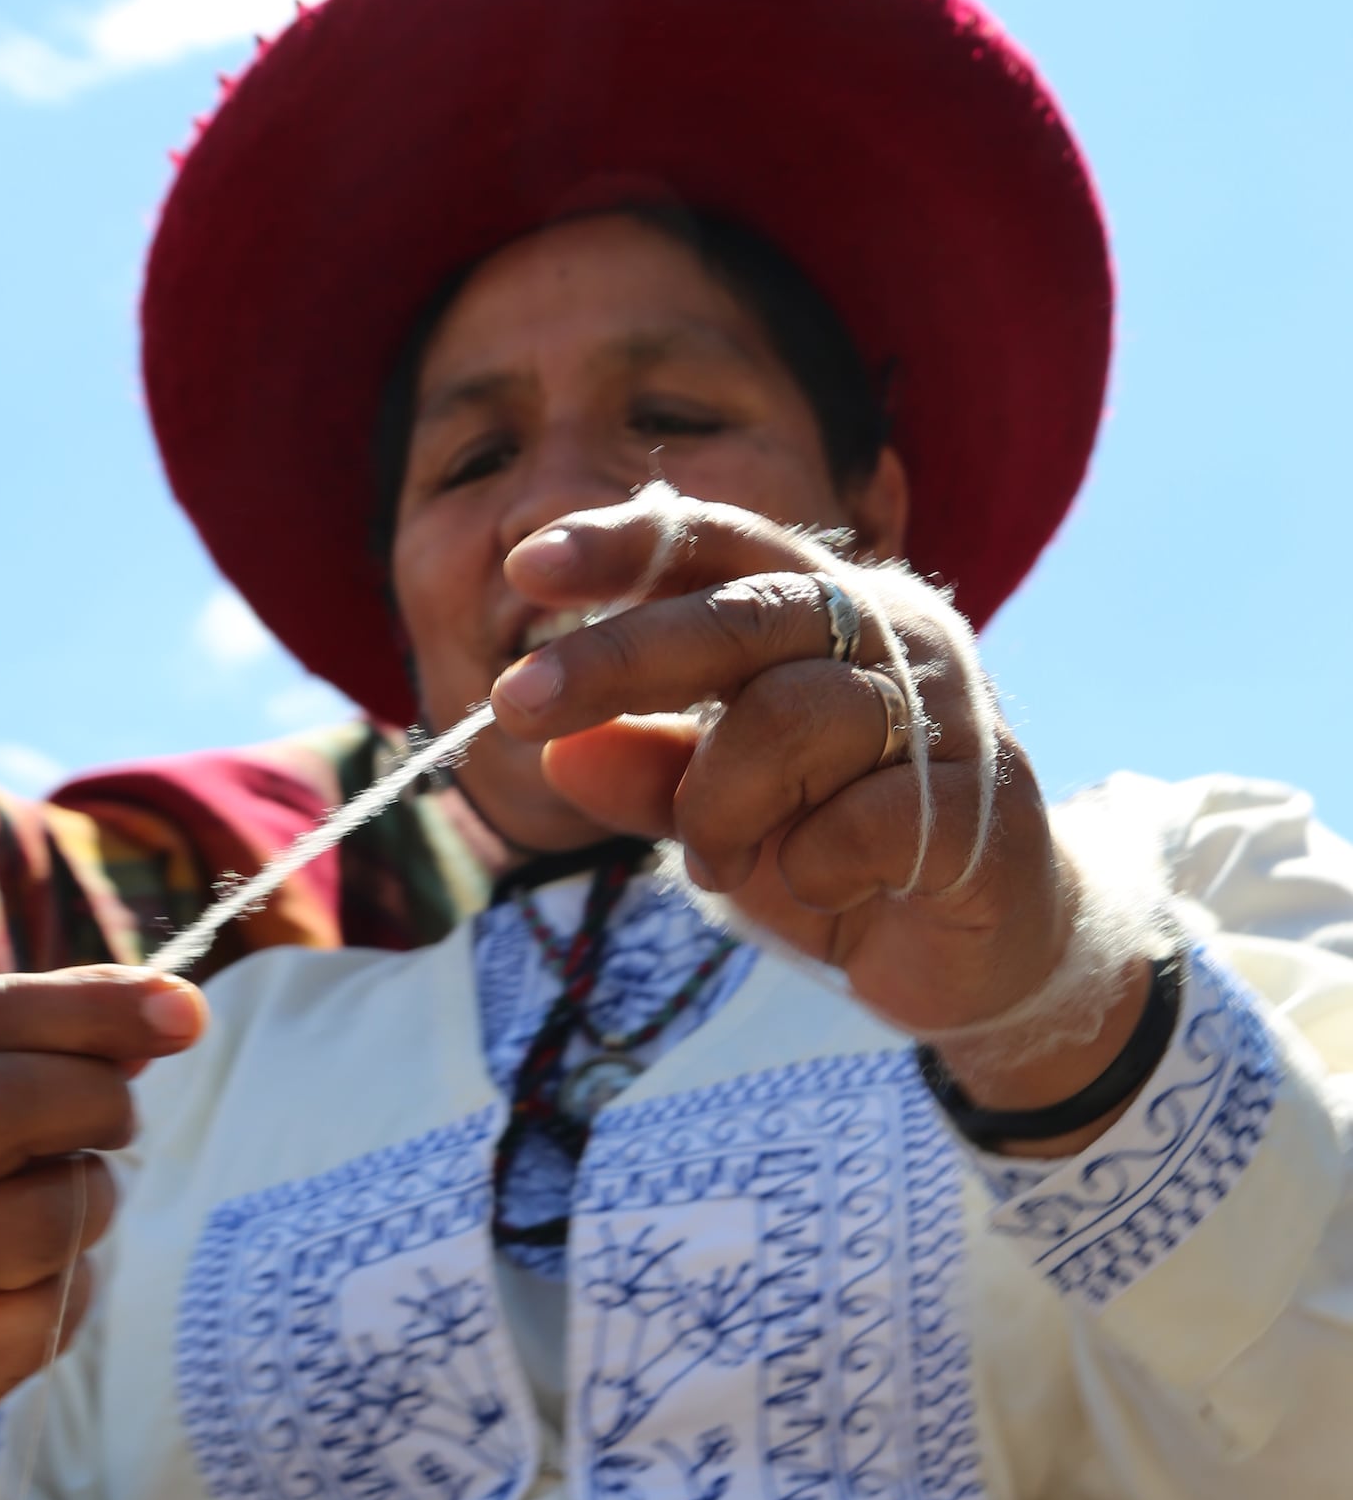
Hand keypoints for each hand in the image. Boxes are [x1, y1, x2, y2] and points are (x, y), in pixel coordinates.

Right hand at [0, 968, 206, 1490]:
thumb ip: (55, 1038)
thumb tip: (172, 1009)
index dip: (87, 1006)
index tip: (184, 1009)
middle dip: (94, 1100)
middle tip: (116, 1119)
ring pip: (42, 1215)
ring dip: (89, 1202)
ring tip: (58, 1207)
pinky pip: (53, 1308)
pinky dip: (71, 1288)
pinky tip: (26, 1288)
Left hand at [488, 497, 1148, 1129]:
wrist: (982, 954)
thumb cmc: (841, 856)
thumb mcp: (723, 815)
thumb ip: (650, 775)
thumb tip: (557, 749)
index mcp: (826, 608)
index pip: (719, 544)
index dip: (624, 544)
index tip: (524, 566)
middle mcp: (894, 632)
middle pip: (742, 616)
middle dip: (616, 657)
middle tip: (515, 705)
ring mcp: (947, 711)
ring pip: (791, 718)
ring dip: (722, 807)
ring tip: (722, 860)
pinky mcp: (983, 801)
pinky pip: (858, 822)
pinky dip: (813, 868)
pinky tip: (828, 889)